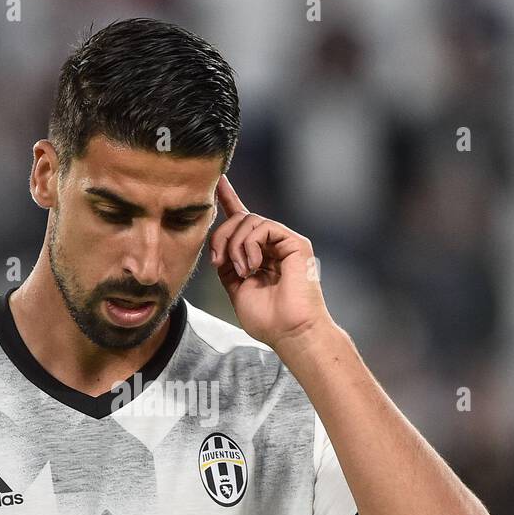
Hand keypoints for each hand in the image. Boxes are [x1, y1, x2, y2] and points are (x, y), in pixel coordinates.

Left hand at [208, 174, 332, 349]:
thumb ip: (227, 264)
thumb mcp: (235, 288)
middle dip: (221, 235)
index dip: (229, 200)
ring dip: (235, 245)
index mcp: (258, 255)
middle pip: (239, 219)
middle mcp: (272, 245)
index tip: (218, 182)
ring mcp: (285, 243)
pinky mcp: (296, 243)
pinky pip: (264, 227)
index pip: (242, 221)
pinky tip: (253, 266)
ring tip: (243, 272)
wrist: (290, 332)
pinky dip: (250, 244)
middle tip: (217, 262)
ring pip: (249, 220)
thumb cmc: (267, 319)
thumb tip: (218, 247)